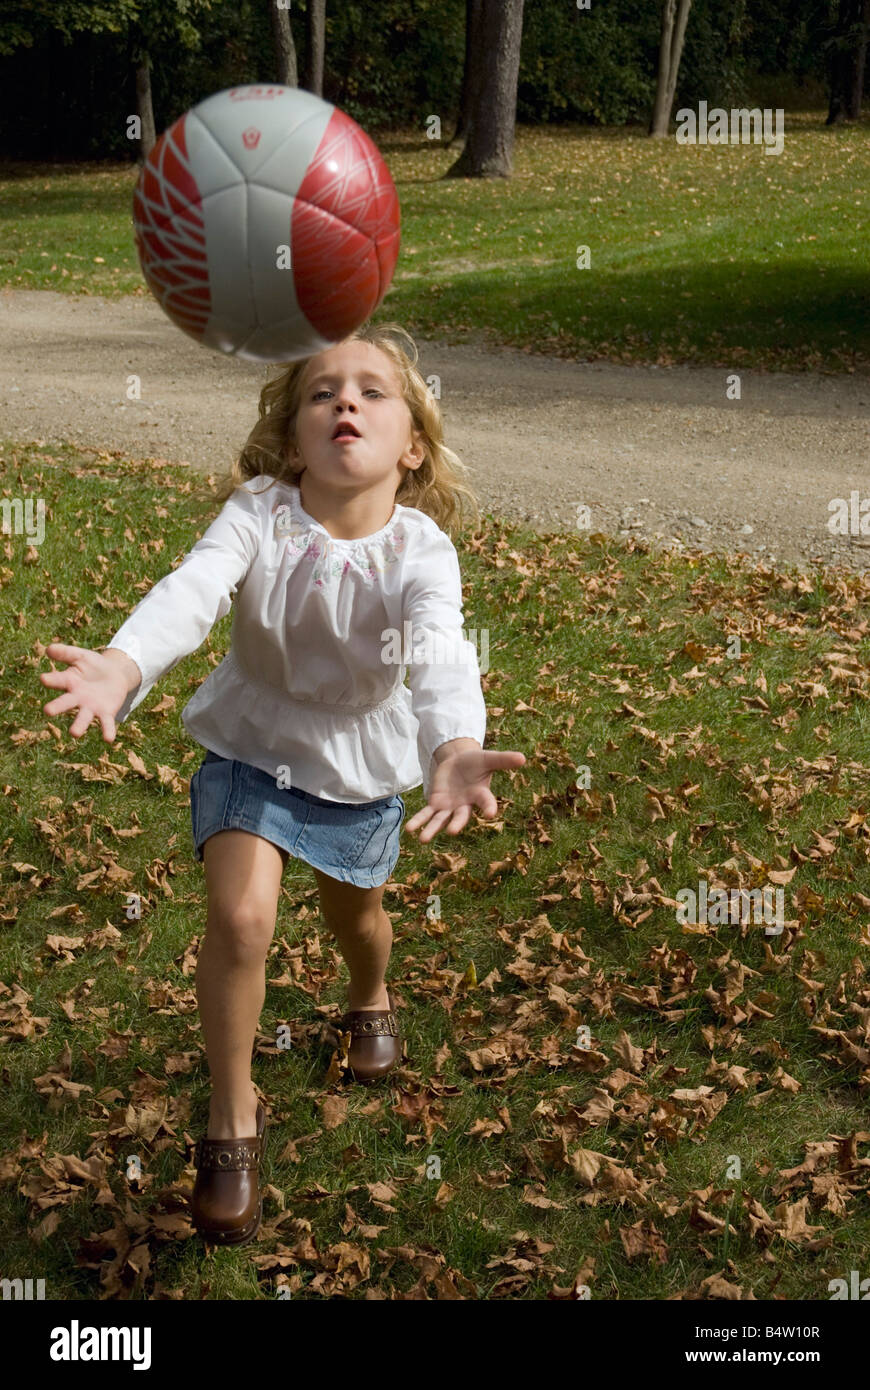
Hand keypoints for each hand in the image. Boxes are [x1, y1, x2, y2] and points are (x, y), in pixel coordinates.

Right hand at [39, 643, 140, 742]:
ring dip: (78, 726)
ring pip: (82, 718)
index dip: (51, 680)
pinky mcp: (106, 713)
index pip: (57, 681)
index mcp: (68, 682)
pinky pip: (106, 723)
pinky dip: (107, 731)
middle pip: (64, 703)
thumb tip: (48, 649)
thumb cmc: (93, 665)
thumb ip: (66, 653)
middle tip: (47, 711)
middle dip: (56, 707)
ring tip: (74, 733)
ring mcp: (90, 707)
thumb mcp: (81, 656)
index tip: (44, 678)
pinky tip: (109, 739)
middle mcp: (76, 698)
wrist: (115, 674)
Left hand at [404, 742, 525, 843]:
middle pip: (461, 817)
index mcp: (481, 795)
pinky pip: (427, 814)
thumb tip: (524, 758)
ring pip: (441, 820)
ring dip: (432, 829)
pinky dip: (418, 821)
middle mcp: (465, 805)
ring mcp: (450, 806)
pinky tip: (410, 829)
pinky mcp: (436, 803)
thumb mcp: (489, 758)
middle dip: (456, 824)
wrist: (458, 761)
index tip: (491, 814)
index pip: (486, 803)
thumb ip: (504, 760)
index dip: (489, 808)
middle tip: (452, 831)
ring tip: (422, 839)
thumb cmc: (476, 762)